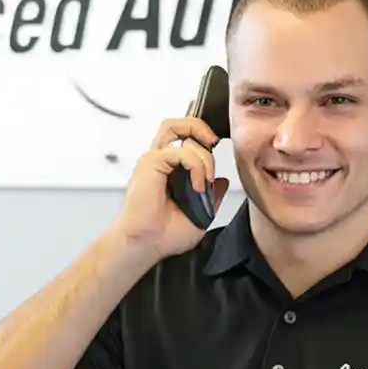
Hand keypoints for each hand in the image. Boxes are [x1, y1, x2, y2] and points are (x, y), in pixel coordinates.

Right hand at [110, 116, 229, 259]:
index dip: (204, 140)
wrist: (146, 245)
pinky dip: (196, 166)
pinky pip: (181, 152)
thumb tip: (221, 181)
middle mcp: (161, 162)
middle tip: (214, 143)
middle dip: (201, 127)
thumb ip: (212, 196)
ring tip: (205, 176)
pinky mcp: (151, 163)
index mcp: (170, 171)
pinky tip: (198, 187)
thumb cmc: (164, 236)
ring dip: (202, 151)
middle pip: (178, 124)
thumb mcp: (201, 215)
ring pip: (180, 130)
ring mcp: (155, 160)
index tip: (216, 155)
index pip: (186, 139)